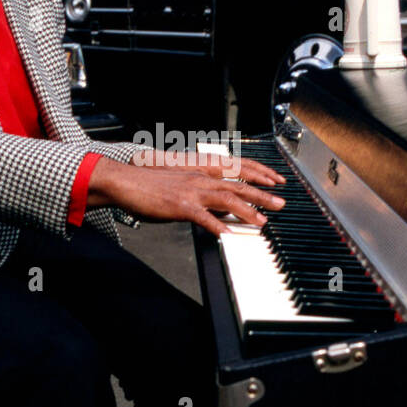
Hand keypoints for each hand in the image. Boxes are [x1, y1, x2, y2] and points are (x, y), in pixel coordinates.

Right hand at [87, 152, 285, 236]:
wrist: (126, 181)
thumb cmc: (149, 186)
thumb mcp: (181, 188)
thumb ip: (202, 198)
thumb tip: (220, 212)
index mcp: (200, 173)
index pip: (236, 172)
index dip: (258, 176)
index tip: (274, 183)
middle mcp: (200, 179)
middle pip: (238, 186)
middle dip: (262, 195)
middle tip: (281, 203)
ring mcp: (191, 191)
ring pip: (226, 199)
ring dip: (247, 211)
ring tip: (263, 221)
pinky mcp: (180, 205)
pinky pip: (203, 217)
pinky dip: (216, 225)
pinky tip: (227, 235)